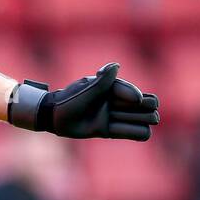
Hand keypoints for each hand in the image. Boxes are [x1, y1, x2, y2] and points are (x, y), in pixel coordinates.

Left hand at [9, 62, 160, 140]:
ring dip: (142, 121)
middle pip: (145, 105)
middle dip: (145, 109)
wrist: (54, 116)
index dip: (135, 97)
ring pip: (140, 119)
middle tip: (133, 113)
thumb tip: (116, 65)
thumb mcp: (88, 89)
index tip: (130, 101)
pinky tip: (144, 132)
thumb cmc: (70, 99)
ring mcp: (112, 116)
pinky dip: (139, 133)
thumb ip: (103, 81)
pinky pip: (129, 133)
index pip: (135, 93)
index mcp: (112, 88)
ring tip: (136, 122)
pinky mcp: (107, 130)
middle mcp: (115, 101)